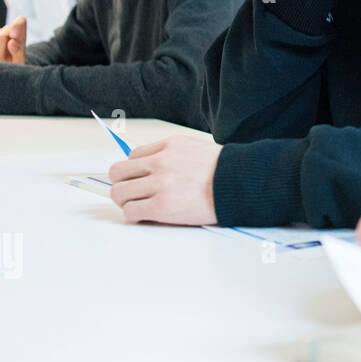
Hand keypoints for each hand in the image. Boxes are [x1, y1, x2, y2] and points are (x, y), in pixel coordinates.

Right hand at [0, 16, 26, 65]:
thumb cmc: (11, 66)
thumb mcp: (18, 63)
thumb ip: (18, 53)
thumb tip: (12, 42)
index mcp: (20, 34)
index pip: (20, 21)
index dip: (16, 26)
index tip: (14, 37)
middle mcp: (7, 29)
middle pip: (1, 36)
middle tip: (0, 64)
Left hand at [107, 135, 222, 224]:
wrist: (242, 185)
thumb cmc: (226, 172)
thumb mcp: (197, 149)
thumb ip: (174, 155)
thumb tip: (153, 168)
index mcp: (170, 145)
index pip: (133, 155)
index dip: (135, 170)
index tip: (141, 180)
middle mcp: (161, 162)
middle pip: (118, 172)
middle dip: (123, 184)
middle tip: (133, 194)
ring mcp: (160, 184)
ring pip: (120, 193)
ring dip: (127, 201)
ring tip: (140, 207)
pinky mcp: (162, 206)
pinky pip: (131, 211)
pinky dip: (135, 215)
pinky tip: (147, 216)